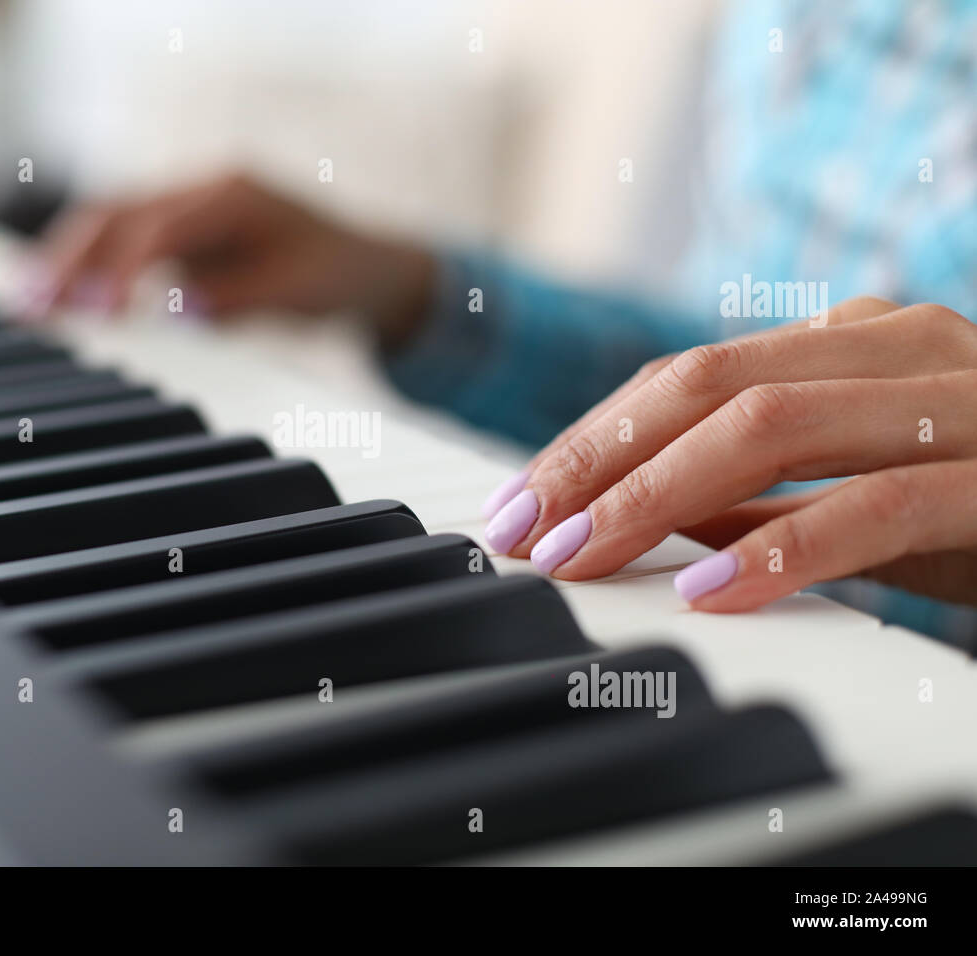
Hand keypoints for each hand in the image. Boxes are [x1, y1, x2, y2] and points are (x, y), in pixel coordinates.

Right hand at [17, 172, 433, 345]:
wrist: (363, 265)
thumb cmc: (336, 275)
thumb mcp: (296, 291)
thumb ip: (238, 298)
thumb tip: (177, 309)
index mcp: (232, 194)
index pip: (158, 230)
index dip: (120, 270)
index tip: (93, 312)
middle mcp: (200, 190)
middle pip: (115, 215)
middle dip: (69, 260)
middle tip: (30, 306)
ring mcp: (184, 208)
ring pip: (107, 224)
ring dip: (64, 263)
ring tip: (23, 304)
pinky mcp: (176, 233)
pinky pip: (117, 244)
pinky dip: (84, 269)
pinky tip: (52, 297)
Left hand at [480, 297, 976, 609]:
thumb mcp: (856, 494)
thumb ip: (758, 494)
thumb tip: (635, 517)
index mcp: (857, 342)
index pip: (688, 377)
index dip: (592, 439)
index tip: (519, 501)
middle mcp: (903, 348)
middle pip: (708, 386)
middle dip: (597, 460)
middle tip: (524, 528)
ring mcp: (963, 399)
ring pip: (773, 423)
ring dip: (655, 496)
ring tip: (581, 557)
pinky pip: (882, 501)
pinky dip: (786, 545)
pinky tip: (714, 591)